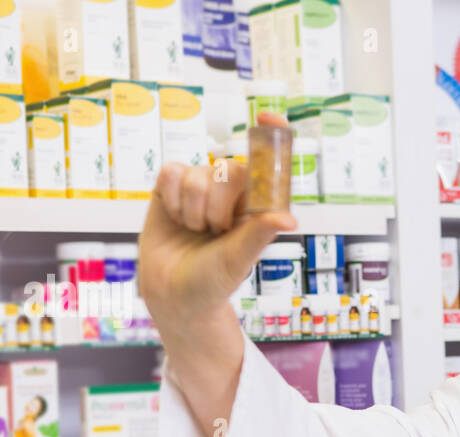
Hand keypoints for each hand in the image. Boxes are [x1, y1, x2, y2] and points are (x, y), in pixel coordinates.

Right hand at [138, 112, 296, 436]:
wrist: (171, 293)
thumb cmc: (212, 281)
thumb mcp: (237, 260)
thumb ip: (257, 234)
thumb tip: (288, 218)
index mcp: (255, 206)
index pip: (266, 165)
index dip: (271, 137)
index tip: (271, 119)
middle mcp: (231, 192)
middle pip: (227, 170)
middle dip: (216, 206)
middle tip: (214, 233)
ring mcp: (201, 186)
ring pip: (197, 173)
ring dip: (192, 209)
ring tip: (194, 231)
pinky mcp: (171, 186)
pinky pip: (171, 172)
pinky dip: (171, 199)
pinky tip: (175, 217)